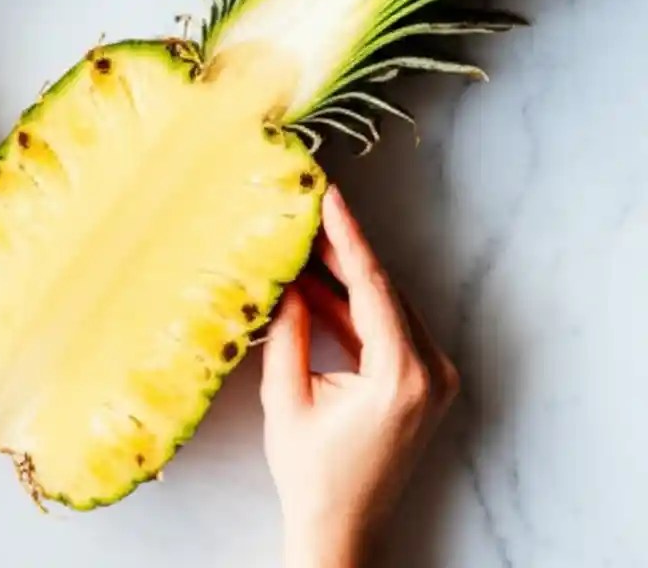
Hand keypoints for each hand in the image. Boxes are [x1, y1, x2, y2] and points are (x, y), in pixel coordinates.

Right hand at [260, 186, 458, 567]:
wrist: (342, 525)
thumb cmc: (312, 475)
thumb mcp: (288, 399)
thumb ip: (289, 334)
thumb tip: (287, 282)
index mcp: (402, 375)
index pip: (373, 287)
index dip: (347, 237)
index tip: (330, 197)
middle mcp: (432, 372)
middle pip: (384, 291)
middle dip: (343, 252)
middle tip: (308, 213)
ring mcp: (435, 379)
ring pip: (387, 307)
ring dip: (346, 280)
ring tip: (304, 246)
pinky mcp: (425, 384)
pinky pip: (389, 331)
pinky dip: (354, 311)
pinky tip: (317, 289)